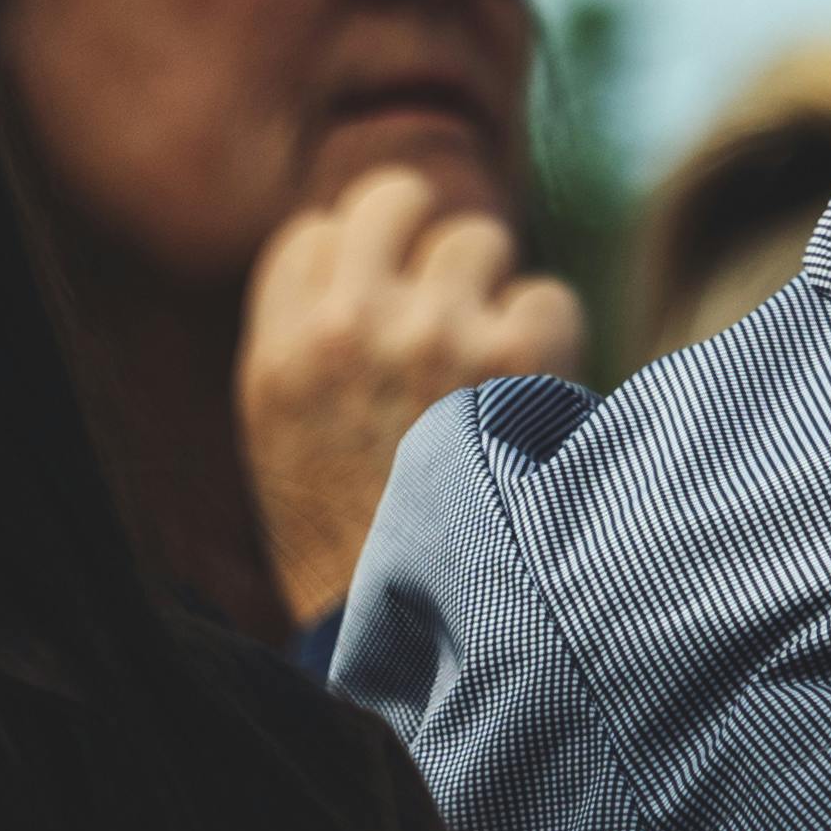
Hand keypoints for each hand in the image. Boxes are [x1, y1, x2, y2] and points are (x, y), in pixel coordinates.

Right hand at [239, 159, 582, 624]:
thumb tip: (359, 240)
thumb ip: (317, 345)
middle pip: (397, 197)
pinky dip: (549, 344)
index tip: (377, 303)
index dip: (355, 260)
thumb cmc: (357, 548)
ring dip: (489, 294)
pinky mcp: (518, 352)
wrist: (427, 633)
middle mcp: (352, 327)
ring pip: (480, 238)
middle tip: (443, 303)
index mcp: (281, 355)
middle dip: (425, 242)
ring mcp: (436, 330)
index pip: (315, 232)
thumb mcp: (290, 444)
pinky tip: (530, 405)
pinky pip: (546, 296)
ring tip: (482, 377)